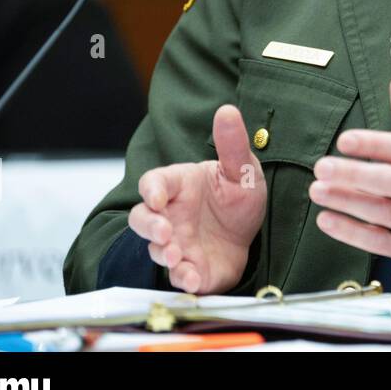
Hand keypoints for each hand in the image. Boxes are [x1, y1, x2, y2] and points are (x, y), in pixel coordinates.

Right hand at [128, 104, 266, 293]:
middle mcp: (170, 216)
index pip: (154, 182)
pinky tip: (194, 279)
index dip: (151, 189)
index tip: (158, 196)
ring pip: (156, 250)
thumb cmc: (236, 196)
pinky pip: (178, 277)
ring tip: (177, 256)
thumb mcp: (242, 169)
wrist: (249, 235)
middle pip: (141, 219)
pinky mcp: (189, 269)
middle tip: (166, 233)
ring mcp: (176, 244)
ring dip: (164, 254)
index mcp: (179, 186)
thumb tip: (227, 110)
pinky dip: (183, 279)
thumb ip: (232, 144)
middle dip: (149, 227)